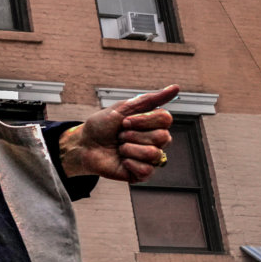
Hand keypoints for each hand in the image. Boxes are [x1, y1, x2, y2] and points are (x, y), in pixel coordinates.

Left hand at [60, 86, 177, 182]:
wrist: (84, 144)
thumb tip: (176, 87)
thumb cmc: (102, 125)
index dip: (143, 120)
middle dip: (133, 134)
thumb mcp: (124, 107)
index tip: (125, 121)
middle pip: (162, 137)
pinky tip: (122, 160)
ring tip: (119, 147)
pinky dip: (129, 163)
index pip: (166, 119)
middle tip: (120, 135)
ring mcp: (150, 158)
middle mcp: (156, 141)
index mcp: (154, 124)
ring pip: (154, 154)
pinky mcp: (143, 174)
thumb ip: (151, 99)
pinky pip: (146, 170)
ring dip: (129, 149)